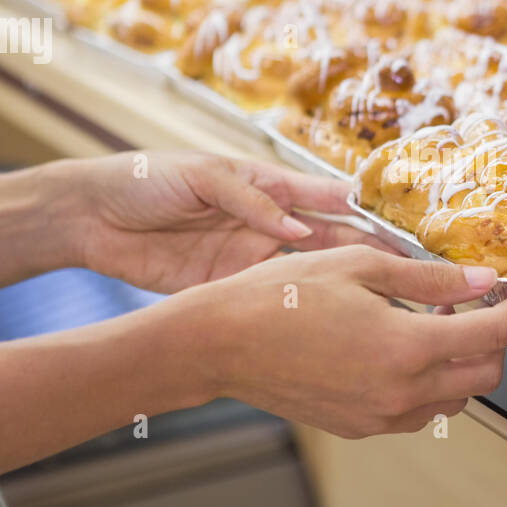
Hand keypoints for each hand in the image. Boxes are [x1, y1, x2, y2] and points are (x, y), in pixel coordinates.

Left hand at [62, 151, 391, 292]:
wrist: (92, 216)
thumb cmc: (147, 178)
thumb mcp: (202, 177)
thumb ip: (252, 202)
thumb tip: (300, 231)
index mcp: (267, 186)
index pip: (329, 200)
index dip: (366, 213)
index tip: (405, 231)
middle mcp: (268, 224)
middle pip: (333, 242)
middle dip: (372, 256)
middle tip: (413, 277)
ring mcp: (251, 259)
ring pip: (313, 276)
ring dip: (347, 289)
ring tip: (386, 307)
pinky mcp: (229, 288)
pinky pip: (275, 301)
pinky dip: (304, 313)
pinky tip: (335, 329)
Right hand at [154, 246, 506, 437]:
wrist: (220, 343)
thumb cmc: (280, 296)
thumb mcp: (361, 267)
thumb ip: (429, 279)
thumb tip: (482, 279)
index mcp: (406, 347)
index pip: (493, 334)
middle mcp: (401, 392)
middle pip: (485, 375)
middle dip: (497, 340)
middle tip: (484, 304)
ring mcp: (381, 416)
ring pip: (455, 399)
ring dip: (462, 363)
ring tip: (436, 323)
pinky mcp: (361, 427)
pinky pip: (418, 411)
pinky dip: (429, 384)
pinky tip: (404, 349)